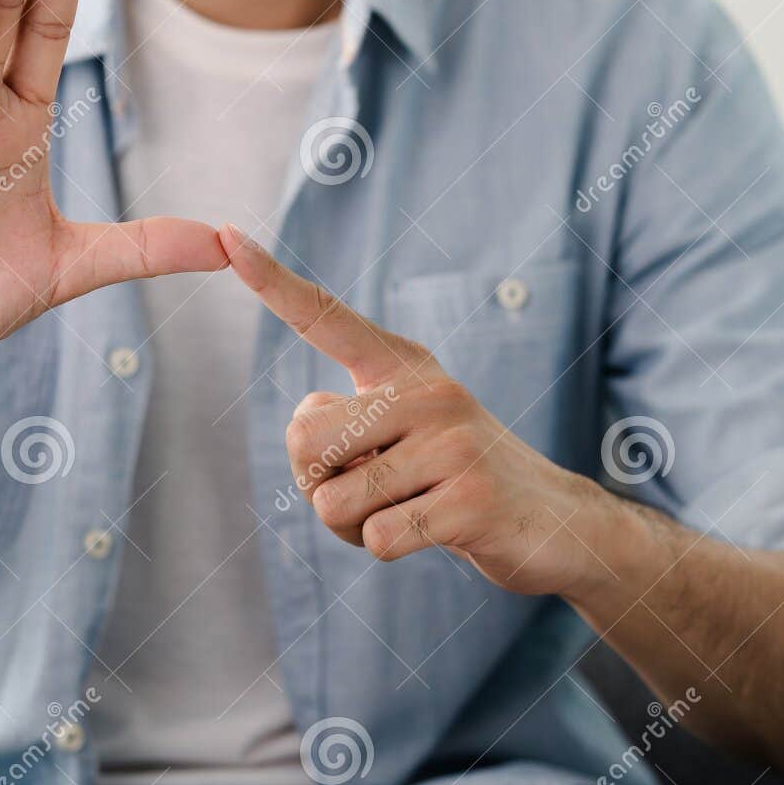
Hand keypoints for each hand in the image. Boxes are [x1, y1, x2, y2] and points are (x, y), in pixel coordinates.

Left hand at [221, 226, 620, 597]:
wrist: (558, 524)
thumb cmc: (454, 478)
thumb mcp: (403, 434)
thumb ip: (346, 424)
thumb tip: (305, 431)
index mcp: (403, 367)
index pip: (324, 318)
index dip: (270, 280)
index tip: (225, 235)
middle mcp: (428, 391)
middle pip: (302, 441)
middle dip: (316, 486)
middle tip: (369, 491)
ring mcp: (453, 443)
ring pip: (334, 501)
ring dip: (354, 527)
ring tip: (410, 510)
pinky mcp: (469, 501)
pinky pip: (376, 538)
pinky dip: (388, 549)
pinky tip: (435, 532)